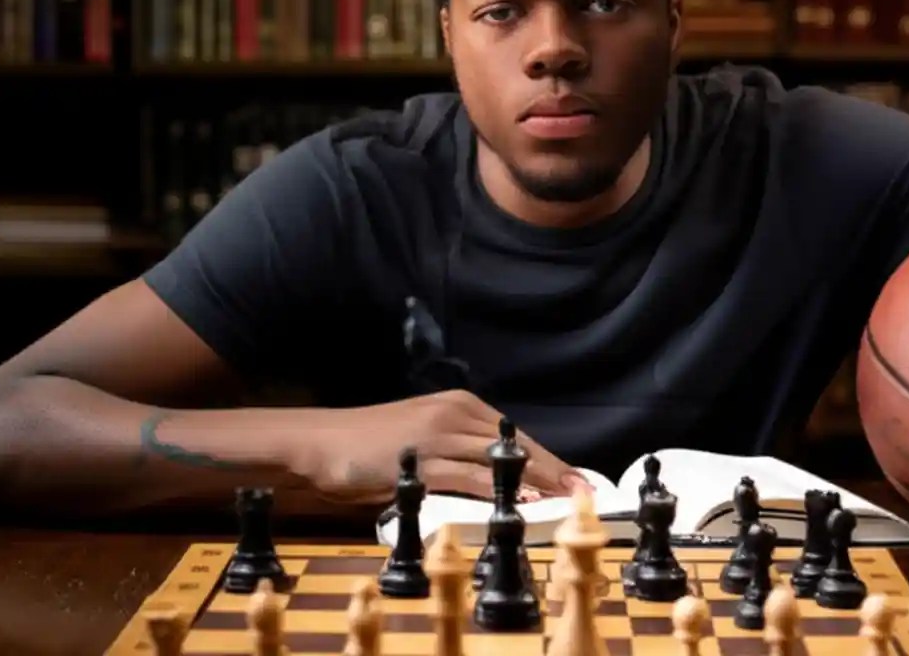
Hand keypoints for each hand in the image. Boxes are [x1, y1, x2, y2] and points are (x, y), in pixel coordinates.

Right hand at [286, 390, 587, 504]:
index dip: (550, 459)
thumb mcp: (424, 442)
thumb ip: (459, 454)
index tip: (577, 479)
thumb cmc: (370, 446)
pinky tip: (522, 501)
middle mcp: (455, 414)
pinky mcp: (424, 459)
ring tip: (566, 500)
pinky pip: (471, 476)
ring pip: (501, 459)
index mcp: (459, 406)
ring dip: (537, 481)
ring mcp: (440, 435)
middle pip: (517, 445)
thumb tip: (497, 479)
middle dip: (555, 470)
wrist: (322, 443)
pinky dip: (499, 490)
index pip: (517, 434)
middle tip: (586, 492)